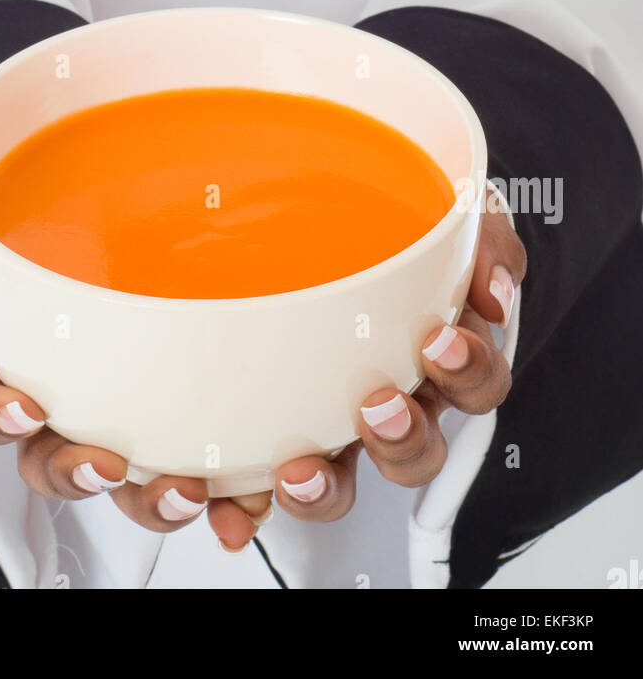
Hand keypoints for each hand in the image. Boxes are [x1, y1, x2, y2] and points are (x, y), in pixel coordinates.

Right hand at [0, 191, 524, 552]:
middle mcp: (192, 408)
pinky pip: (411, 402)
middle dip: (179, 502)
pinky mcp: (363, 355)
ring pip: (299, 476)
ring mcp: (279, 393)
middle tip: (190, 480)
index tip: (54, 424)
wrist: (228, 154)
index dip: (49, 457)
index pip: (53, 445)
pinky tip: (443, 337)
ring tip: (345, 424)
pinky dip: (436, 383)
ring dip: (318, 475)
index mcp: (105, 384)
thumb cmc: (116, 201)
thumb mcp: (28, 201)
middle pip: (174, 490)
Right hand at [0, 192, 269, 547]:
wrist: (115, 209)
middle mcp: (63, 403)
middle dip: (77, 478)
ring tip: (188, 493)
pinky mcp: (185, 415)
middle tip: (108, 465)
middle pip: (53, 465)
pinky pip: (202, 465)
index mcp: (5, 364)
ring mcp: (125, 414)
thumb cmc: (40, 226)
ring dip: (155, 502)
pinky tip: (252, 491)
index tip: (27, 407)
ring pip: (128, 484)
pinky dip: (229, 490)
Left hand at [266, 198, 525, 532]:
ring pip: (342, 483)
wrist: (303, 207)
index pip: (474, 382)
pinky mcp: (269, 433)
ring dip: (327, 488)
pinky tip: (214, 497)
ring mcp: (328, 421)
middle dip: (403, 441)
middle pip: (416, 452)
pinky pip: (258, 482)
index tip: (440, 342)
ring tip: (300, 469)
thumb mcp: (444, 209)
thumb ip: (480, 240)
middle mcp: (388, 398)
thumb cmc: (385, 224)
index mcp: (434, 353)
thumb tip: (494, 293)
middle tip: (378, 407)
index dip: (467, 373)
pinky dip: (239, 502)